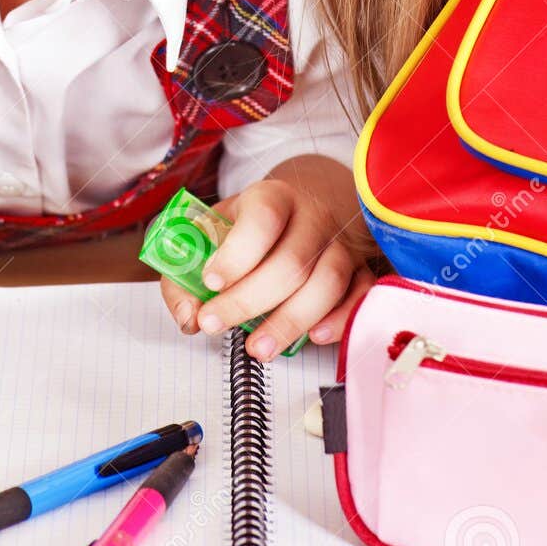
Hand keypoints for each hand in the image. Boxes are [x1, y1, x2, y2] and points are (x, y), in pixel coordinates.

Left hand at [160, 176, 373, 360]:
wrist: (304, 206)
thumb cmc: (251, 227)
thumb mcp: (212, 233)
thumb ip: (186, 274)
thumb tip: (188, 317)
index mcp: (272, 197)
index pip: (263, 217)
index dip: (237, 253)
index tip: (210, 281)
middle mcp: (312, 217)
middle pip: (290, 261)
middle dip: (248, 301)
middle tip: (214, 324)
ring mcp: (341, 243)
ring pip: (328, 282)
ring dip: (290, 321)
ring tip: (257, 348)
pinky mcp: (360, 269)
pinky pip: (360, 296)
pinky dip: (340, 320)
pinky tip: (313, 336)